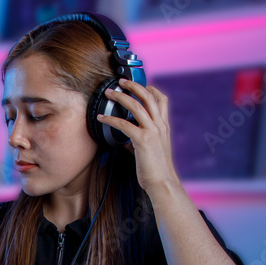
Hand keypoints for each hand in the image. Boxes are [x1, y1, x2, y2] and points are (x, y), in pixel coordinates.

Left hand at [97, 79, 180, 194]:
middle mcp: (160, 126)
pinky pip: (124, 124)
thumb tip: (128, 142)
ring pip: (136, 106)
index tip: (141, 84)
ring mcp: (152, 132)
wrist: (162, 183)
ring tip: (109, 93)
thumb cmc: (156, 170)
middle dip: (134, 86)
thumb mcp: (152, 151)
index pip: (162, 100)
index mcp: (163, 127)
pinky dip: (111, 119)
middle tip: (121, 81)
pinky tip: (101, 118)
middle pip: (148, 97)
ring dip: (121, 97)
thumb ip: (140, 142)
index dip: (152, 89)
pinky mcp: (142, 140)